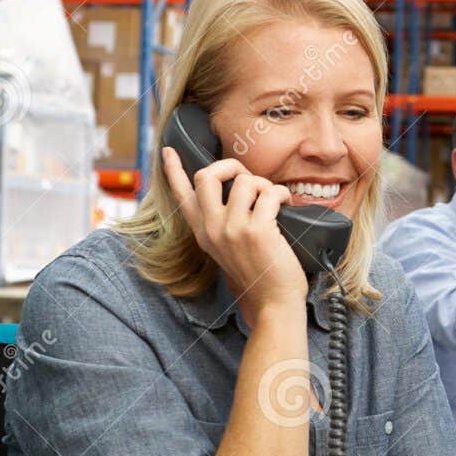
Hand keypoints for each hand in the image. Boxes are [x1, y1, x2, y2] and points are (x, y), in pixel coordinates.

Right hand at [162, 145, 307, 321]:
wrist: (272, 303)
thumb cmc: (258, 275)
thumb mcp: (228, 249)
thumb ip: (223, 224)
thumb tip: (237, 191)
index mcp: (203, 233)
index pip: (181, 196)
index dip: (173, 170)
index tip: (168, 151)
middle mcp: (212, 229)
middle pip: (207, 176)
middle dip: (230, 166)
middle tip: (248, 177)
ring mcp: (232, 229)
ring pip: (244, 181)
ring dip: (264, 184)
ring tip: (274, 199)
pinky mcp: (257, 231)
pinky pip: (269, 193)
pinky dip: (282, 193)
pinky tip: (287, 204)